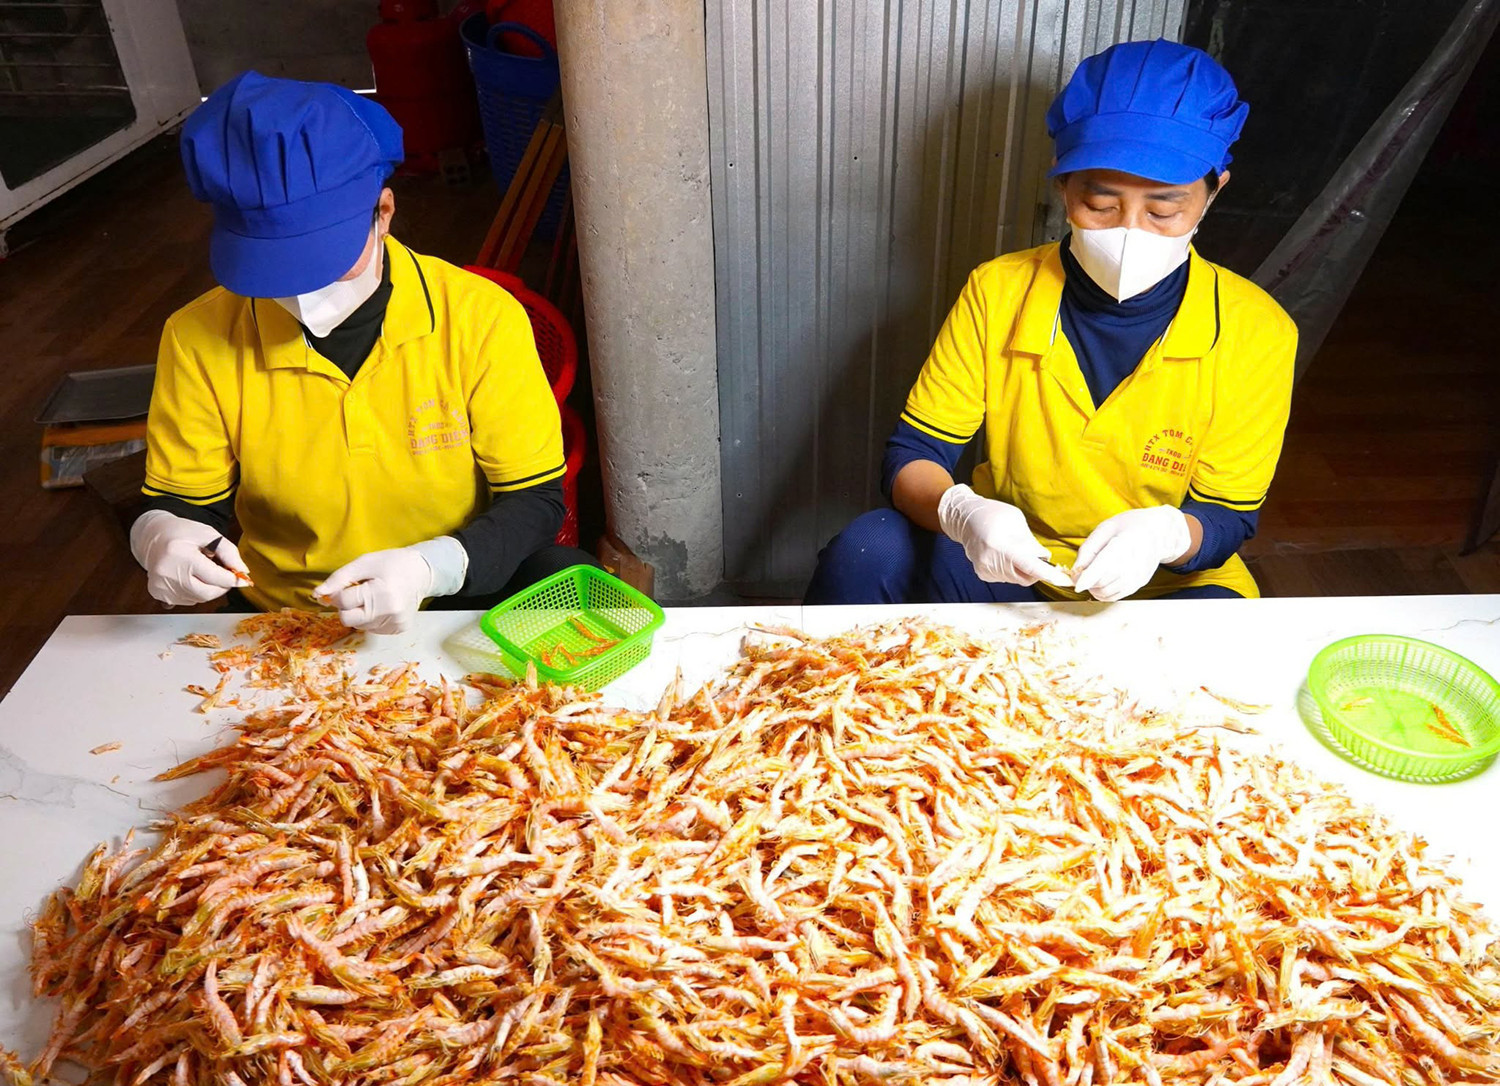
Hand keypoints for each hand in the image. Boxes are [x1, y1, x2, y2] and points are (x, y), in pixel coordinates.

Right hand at [129, 509, 251, 606]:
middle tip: (224, 576)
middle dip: (221, 587)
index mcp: (180, 555)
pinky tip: (190, 577)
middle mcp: (167, 573)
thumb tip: (243, 572)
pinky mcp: (158, 593)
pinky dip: (195, 592)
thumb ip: (229, 552)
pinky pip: (187, 600)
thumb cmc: (182, 534)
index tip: (243, 580)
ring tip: (202, 571)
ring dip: (208, 589)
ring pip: (198, 599)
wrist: (153, 536)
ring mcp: (160, 586)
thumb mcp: (209, 535)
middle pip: (207, 593)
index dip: (233, 580)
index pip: (214, 577)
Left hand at [313, 537, 467, 633]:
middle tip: (357, 593)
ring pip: (359, 625)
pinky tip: (381, 605)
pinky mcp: (399, 629)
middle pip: (348, 619)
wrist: (422, 572)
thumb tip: (317, 594)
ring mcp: (395, 623)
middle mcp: (389, 612)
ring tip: (373, 597)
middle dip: (347, 606)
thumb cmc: (392, 563)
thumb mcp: (364, 563)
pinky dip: (371, 618)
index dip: (338, 593)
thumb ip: (339, 578)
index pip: (343, 602)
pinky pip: (372, 629)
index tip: (347, 585)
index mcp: (381, 593)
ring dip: (359, 612)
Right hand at [937, 484, 1071, 587]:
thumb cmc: (992, 515)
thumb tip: (1045, 559)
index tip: (1062, 580)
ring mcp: (985, 569)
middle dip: (1037, 570)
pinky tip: (1005, 556)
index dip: (1047, 574)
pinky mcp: (983, 574)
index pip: (1028, 565)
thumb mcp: (1016, 522)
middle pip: (1025, 576)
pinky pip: (1007, 578)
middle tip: (1039, 557)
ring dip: (1024, 569)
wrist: (965, 518)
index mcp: (1000, 545)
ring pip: (1017, 579)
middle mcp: (990, 560)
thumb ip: (1030, 543)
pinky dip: (1012, 569)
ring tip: (1016, 550)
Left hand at [1071, 506, 1191, 601]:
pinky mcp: (1138, 584)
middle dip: (1085, 580)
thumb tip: (1076, 571)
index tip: (1077, 585)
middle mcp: (1134, 563)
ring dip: (1092, 588)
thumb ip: (1088, 549)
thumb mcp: (1105, 528)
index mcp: (1126, 542)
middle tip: (1080, 571)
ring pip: (1106, 592)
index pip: (1105, 564)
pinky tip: (1101, 581)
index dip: (1089, 577)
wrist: (1159, 532)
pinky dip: (1102, 592)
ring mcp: (1138, 576)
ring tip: (1091, 574)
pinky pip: (1114, 596)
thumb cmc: (1130, 526)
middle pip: (1102, 581)